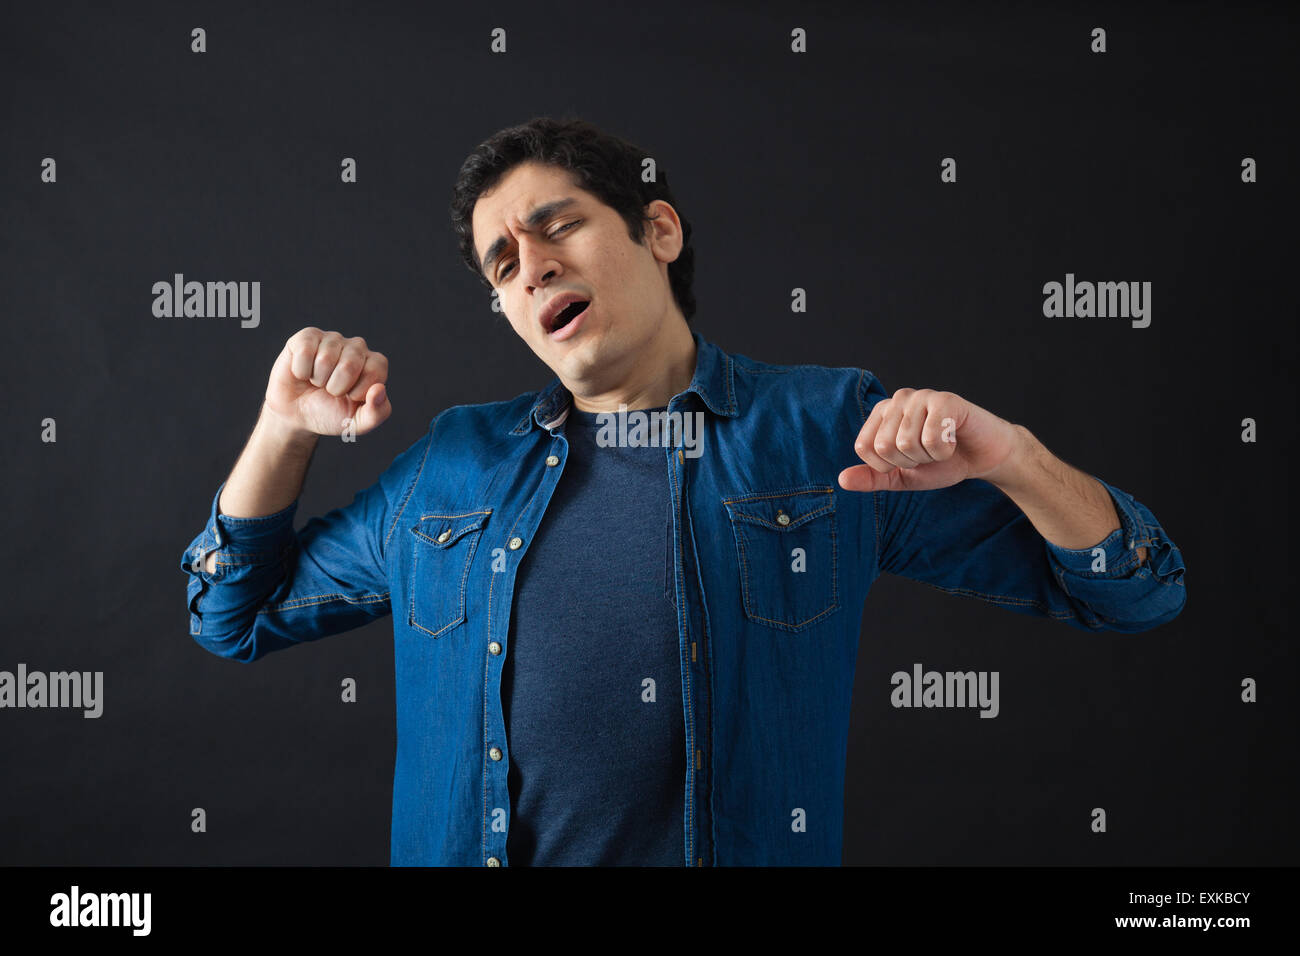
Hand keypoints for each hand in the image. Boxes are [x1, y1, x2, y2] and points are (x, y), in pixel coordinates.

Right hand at [264, 327, 390, 436]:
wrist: (297, 415)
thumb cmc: (330, 414)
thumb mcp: (357, 423)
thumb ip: (377, 412)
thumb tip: (379, 389)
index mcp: (375, 365)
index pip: (375, 370)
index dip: (359, 391)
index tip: (350, 397)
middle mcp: (357, 347)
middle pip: (349, 365)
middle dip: (335, 387)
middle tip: (330, 391)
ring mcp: (333, 339)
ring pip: (325, 359)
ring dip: (317, 379)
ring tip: (317, 382)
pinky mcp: (308, 336)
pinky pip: (305, 351)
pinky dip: (301, 370)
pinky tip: (303, 373)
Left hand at [837, 388, 1021, 492]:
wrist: (983, 458)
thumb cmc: (942, 463)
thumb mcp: (902, 476)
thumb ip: (872, 478)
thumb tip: (842, 479)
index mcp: (882, 413)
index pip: (864, 448)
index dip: (888, 465)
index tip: (909, 459)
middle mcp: (897, 399)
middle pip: (885, 447)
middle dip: (911, 462)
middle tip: (929, 453)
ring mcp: (921, 396)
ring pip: (907, 443)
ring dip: (929, 457)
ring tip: (942, 446)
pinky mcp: (946, 400)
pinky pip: (932, 438)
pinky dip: (944, 451)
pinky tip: (954, 440)